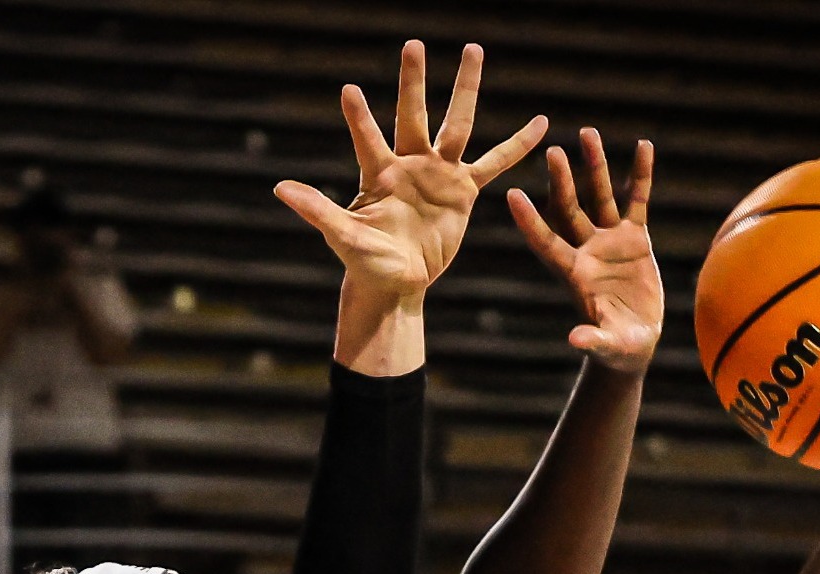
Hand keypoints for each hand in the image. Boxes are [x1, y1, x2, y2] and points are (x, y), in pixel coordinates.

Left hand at [276, 40, 545, 303]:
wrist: (396, 282)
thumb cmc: (366, 262)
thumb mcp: (342, 237)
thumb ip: (316, 210)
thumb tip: (279, 188)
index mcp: (378, 175)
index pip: (367, 139)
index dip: (358, 117)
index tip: (348, 89)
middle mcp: (408, 164)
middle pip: (413, 114)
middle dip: (413, 81)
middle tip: (412, 45)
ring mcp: (438, 173)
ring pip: (457, 124)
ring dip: (465, 88)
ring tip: (473, 49)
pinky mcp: (463, 190)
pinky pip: (494, 163)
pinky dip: (516, 145)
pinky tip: (540, 124)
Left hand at [508, 128, 661, 370]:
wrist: (634, 343)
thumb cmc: (616, 349)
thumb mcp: (607, 345)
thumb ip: (592, 340)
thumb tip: (575, 341)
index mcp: (572, 274)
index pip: (546, 241)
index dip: (529, 220)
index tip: (511, 194)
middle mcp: (586, 251)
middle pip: (570, 210)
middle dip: (562, 181)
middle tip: (552, 151)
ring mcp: (610, 242)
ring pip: (600, 196)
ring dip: (595, 166)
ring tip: (588, 133)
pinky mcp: (636, 239)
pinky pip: (638, 201)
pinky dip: (640, 175)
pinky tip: (644, 146)